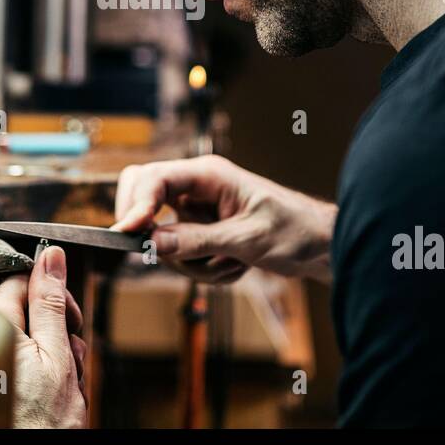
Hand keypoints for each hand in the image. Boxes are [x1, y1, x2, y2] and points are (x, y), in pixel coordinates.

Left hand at [0, 245, 87, 427]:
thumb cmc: (40, 421)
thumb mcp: (57, 352)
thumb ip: (51, 302)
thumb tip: (51, 256)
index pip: (20, 283)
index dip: (51, 294)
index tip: (68, 315)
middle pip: (29, 313)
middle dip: (58, 331)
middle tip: (70, 356)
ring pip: (33, 341)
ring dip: (57, 356)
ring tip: (65, 384)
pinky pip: (25, 365)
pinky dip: (45, 376)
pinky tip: (53, 395)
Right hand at [112, 155, 336, 282]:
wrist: (319, 245)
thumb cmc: (294, 229)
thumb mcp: (246, 239)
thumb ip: (198, 240)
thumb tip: (152, 243)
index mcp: (208, 174)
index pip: (154, 178)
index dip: (135, 205)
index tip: (126, 234)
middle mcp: (196, 187)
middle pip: (143, 197)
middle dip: (153, 234)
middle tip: (169, 256)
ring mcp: (196, 210)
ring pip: (159, 237)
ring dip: (191, 263)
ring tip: (232, 265)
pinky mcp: (200, 231)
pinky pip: (179, 254)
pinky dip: (202, 270)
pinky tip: (234, 267)